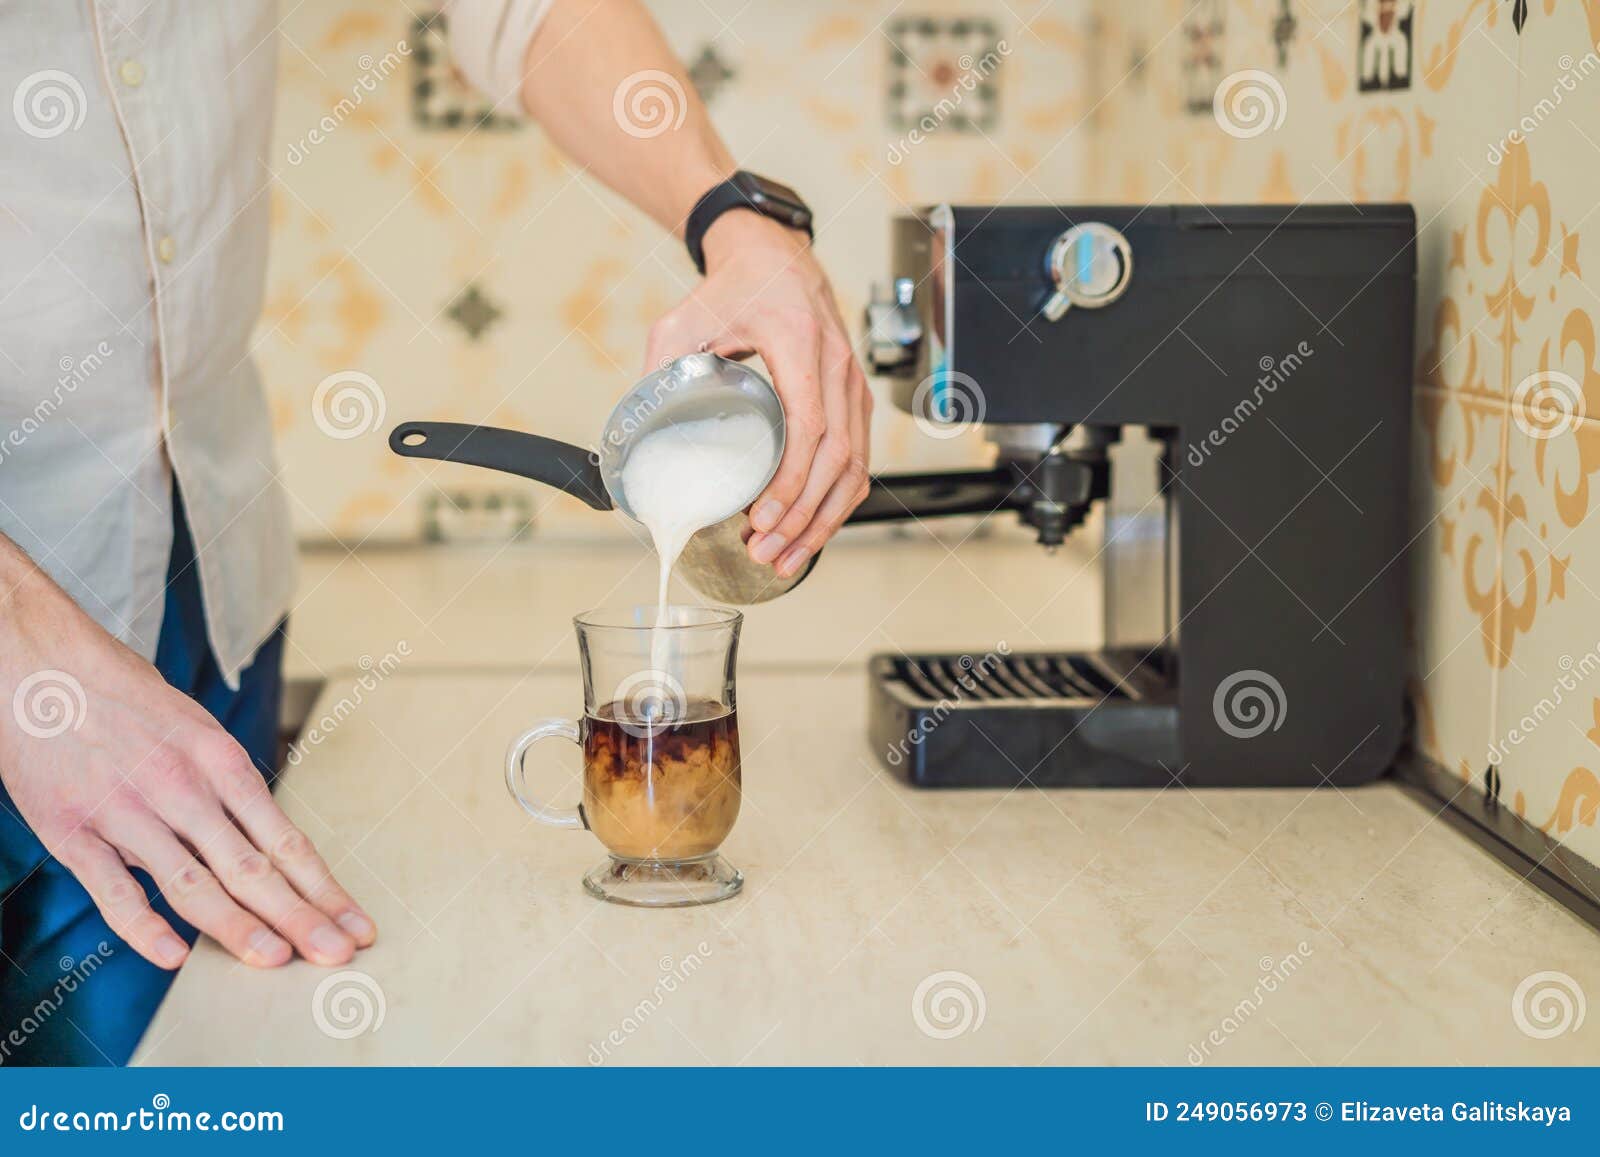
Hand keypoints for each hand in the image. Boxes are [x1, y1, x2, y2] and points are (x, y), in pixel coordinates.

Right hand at [0, 565, 374, 970]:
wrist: (40, 662)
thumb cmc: (124, 695)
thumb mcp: (195, 727)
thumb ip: (224, 787)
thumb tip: (260, 844)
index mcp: (219, 760)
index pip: (284, 839)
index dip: (322, 887)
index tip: (354, 923)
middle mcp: (180, 787)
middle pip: (251, 868)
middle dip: (300, 916)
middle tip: (336, 954)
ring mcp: (125, 811)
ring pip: (192, 884)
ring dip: (237, 928)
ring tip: (275, 960)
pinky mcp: (70, 830)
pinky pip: (112, 889)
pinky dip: (143, 927)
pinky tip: (174, 956)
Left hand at [644, 211, 873, 577]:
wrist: (775, 257)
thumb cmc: (735, 287)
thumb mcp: (685, 317)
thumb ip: (660, 364)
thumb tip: (636, 425)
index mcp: (799, 343)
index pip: (809, 425)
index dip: (789, 481)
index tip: (761, 516)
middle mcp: (838, 367)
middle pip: (836, 458)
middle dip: (802, 516)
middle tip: (766, 551)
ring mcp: (853, 386)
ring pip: (855, 468)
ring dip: (822, 520)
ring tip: (785, 557)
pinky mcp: (856, 401)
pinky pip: (858, 462)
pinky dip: (836, 504)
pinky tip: (810, 532)